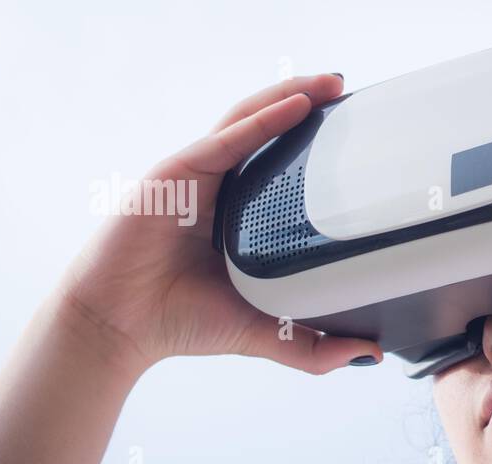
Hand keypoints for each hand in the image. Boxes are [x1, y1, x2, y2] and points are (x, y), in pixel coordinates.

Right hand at [63, 74, 383, 374]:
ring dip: (292, 96)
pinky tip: (297, 105)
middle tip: (352, 92)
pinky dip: (264, 120)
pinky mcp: (178, 173)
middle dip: (310, 105)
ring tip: (331, 83)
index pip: (284, 166)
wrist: (119, 327)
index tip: (361, 134)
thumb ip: (313, 347)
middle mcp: (220, 187)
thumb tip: (372, 353)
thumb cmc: (180, 322)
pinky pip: (228, 139)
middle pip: (270, 131)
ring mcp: (198, 176)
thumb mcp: (264, 333)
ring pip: (250, 121)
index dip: (318, 144)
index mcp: (240, 214)